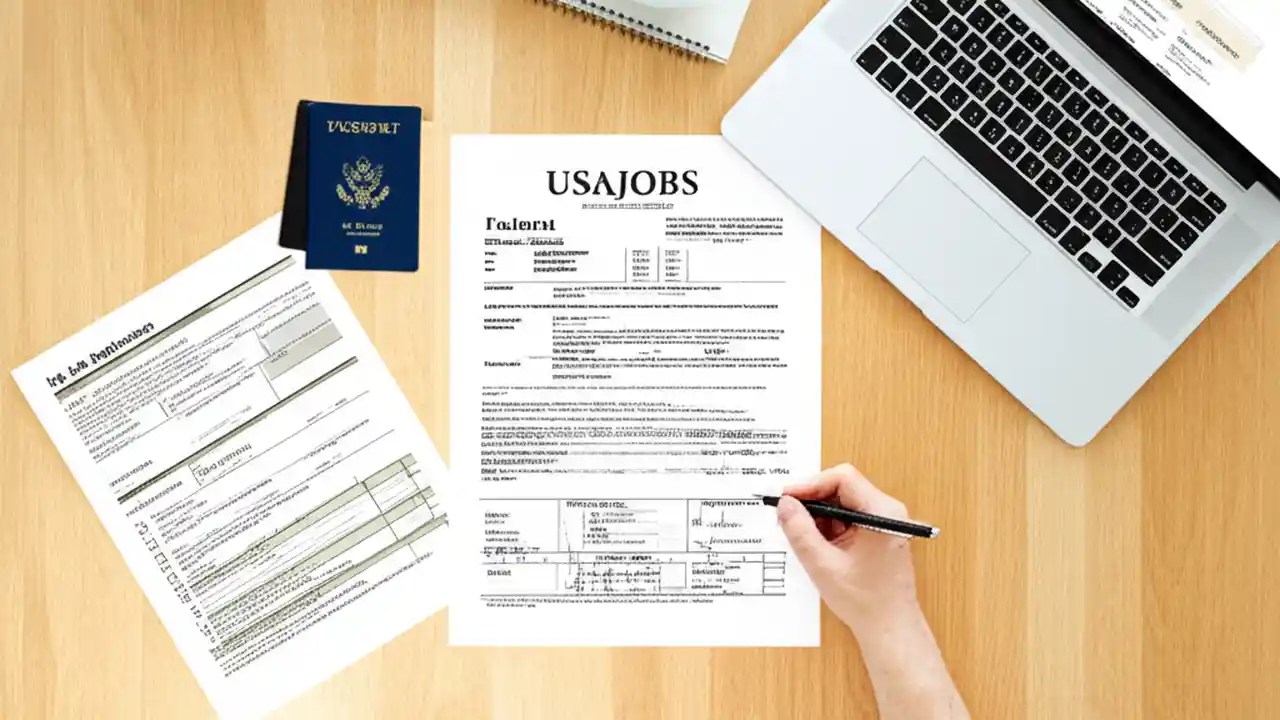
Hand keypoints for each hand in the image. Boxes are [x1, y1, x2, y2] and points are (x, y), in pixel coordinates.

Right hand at [776, 463, 919, 636]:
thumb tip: (784, 505)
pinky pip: (848, 518)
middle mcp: (887, 511)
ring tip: (799, 534)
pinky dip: (828, 526)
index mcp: (881, 513)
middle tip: (786, 515)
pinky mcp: (877, 533)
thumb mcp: (823, 565)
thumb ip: (800, 531)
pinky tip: (815, 544)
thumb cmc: (865, 601)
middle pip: (842, 488)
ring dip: (819, 515)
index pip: (842, 479)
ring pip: (843, 503)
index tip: (786, 498)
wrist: (891, 629)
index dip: (810, 484)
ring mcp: (884, 522)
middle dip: (812, 500)